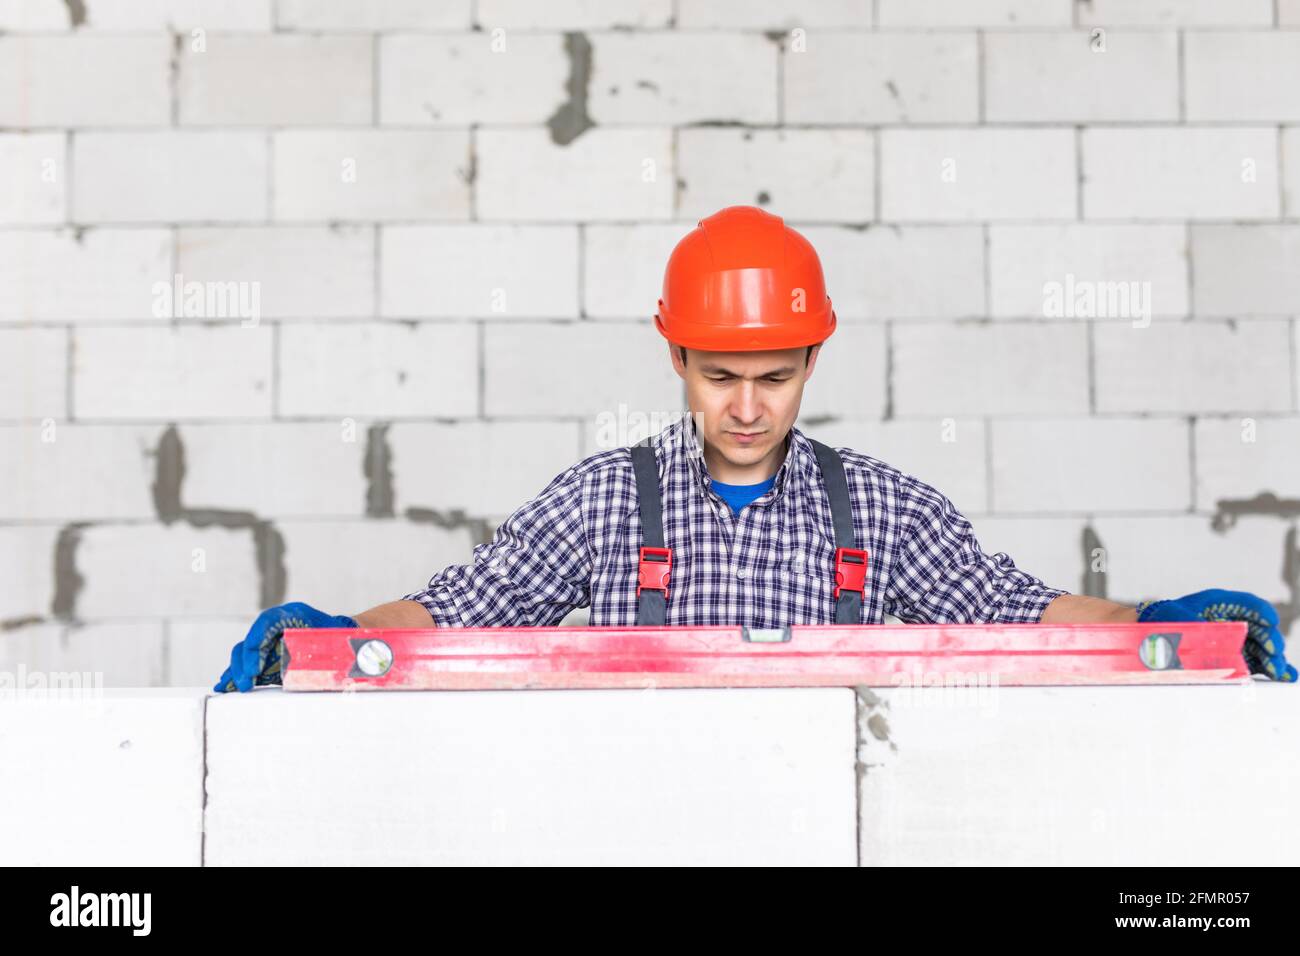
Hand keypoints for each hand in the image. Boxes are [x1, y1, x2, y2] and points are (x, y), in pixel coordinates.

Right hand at [213, 602, 357, 692]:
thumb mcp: (333, 640)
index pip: (266, 623)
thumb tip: (310, 670)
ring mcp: (271, 637)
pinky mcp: (268, 651)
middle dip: (244, 662)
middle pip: (251, 639)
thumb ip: (321, 651)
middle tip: (245, 684)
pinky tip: (226, 684)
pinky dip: (238, 672)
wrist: (346, 637)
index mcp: (294, 613)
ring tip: (232, 687)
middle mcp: (278, 623)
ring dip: (237, 670)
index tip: (253, 669)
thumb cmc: (341, 638)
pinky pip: (248, 660)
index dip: (255, 645)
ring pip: (245, 650)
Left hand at [1137, 588, 1295, 681]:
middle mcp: (1230, 619)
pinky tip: (1284, 675)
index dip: (1261, 611)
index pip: (1246, 603)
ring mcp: (1234, 637)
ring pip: (1260, 646)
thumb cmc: (1161, 623)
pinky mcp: (1234, 654)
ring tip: (1280, 672)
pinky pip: (1255, 659)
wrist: (1148, 637)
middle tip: (1274, 655)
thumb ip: (1194, 630)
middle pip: (1258, 627)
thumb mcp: (1176, 622)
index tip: (1270, 621)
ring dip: (1273, 658)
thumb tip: (1210, 641)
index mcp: (1217, 603)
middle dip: (1269, 641)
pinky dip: (1269, 667)